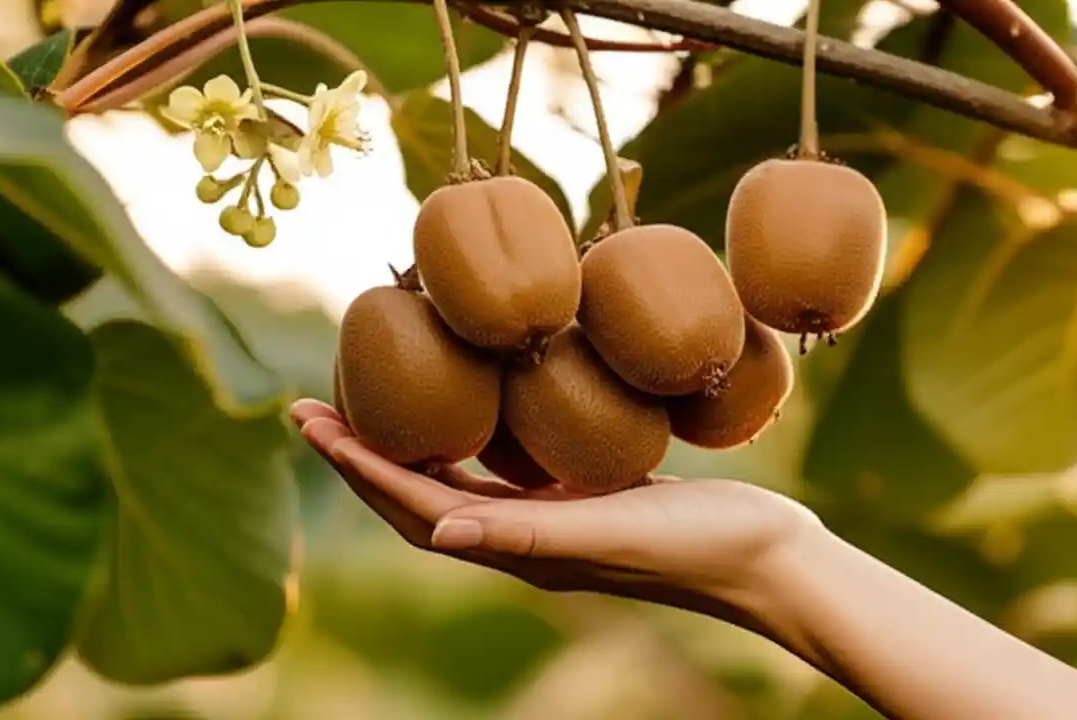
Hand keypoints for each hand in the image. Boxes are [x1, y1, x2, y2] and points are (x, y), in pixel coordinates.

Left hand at [291, 399, 823, 622]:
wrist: (768, 562)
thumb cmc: (698, 545)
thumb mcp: (613, 530)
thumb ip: (529, 531)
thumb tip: (440, 528)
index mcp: (520, 549)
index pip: (415, 503)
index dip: (358, 463)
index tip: (308, 419)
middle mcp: (525, 540)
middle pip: (419, 496)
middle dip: (362, 456)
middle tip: (313, 410)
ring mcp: (555, 523)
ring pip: (458, 484)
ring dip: (407, 449)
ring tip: (372, 408)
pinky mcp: (587, 502)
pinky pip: (507, 473)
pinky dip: (472, 445)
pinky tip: (473, 413)